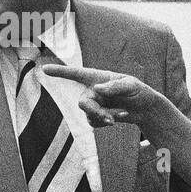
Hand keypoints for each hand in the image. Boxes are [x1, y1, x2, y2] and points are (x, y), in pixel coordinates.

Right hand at [40, 64, 160, 126]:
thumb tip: (97, 89)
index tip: (44, 69)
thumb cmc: (139, 91)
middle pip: (83, 102)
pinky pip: (95, 122)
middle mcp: (93, 90)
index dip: (60, 72)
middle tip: (108, 119)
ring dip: (102, 118)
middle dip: (94, 112)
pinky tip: (120, 117)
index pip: (76, 73)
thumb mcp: (131, 85)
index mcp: (98, 77)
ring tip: (116, 119)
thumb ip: (115, 86)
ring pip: (88, 114)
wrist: (146, 108)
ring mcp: (95, 103)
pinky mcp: (98, 115)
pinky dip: (107, 122)